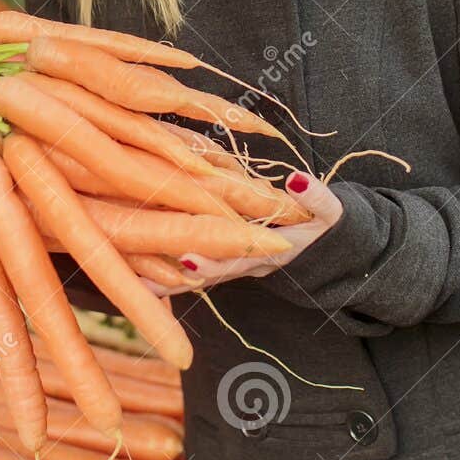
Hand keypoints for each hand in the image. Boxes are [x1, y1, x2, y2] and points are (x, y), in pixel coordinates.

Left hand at [138, 170, 343, 294]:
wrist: (336, 254)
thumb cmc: (331, 227)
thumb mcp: (334, 214)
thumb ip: (319, 200)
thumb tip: (297, 180)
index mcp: (270, 252)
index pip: (238, 257)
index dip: (212, 260)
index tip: (184, 258)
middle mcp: (246, 263)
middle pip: (204, 272)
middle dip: (170, 275)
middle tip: (141, 278)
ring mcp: (233, 262)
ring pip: (193, 273)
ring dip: (160, 279)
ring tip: (123, 280)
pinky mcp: (223, 256)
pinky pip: (190, 267)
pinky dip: (163, 273)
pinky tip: (130, 268)